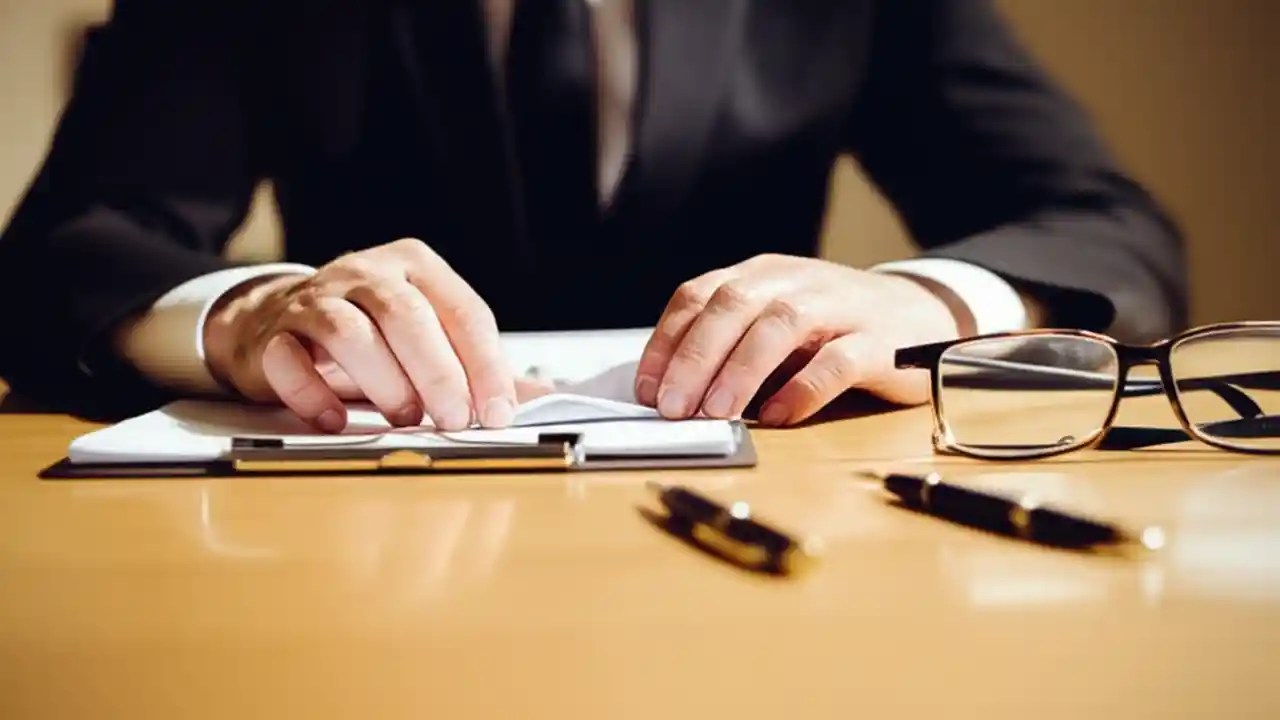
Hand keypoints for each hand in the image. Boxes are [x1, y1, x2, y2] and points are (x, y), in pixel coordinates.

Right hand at [204, 238, 520, 432]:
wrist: (275, 321)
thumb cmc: (371, 335)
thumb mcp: (430, 338)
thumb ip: (479, 365)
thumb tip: (544, 394)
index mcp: (417, 267)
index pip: (464, 312)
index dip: (486, 366)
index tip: (498, 413)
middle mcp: (367, 273)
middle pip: (407, 317)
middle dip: (439, 374)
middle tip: (455, 420)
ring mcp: (315, 299)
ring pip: (349, 332)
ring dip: (383, 382)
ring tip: (403, 418)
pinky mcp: (273, 334)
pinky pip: (289, 359)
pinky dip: (314, 394)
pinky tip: (335, 419)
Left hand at [633, 254, 965, 425]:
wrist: (924, 313)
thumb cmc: (835, 327)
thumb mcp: (776, 322)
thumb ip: (730, 345)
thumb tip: (672, 391)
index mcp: (762, 275)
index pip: (700, 296)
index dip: (668, 341)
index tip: (647, 387)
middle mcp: (796, 283)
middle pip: (734, 306)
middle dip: (696, 356)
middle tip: (674, 406)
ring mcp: (839, 309)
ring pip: (780, 326)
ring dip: (741, 370)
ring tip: (718, 412)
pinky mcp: (878, 342)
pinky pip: (837, 362)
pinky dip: (802, 389)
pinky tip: (777, 416)